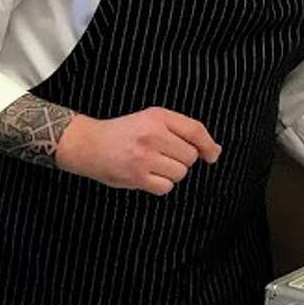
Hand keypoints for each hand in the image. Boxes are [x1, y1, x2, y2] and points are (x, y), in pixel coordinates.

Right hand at [54, 107, 221, 195]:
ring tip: (153, 166)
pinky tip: (147, 177)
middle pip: (190, 156)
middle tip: (163, 157)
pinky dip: (160, 185)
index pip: (195, 131)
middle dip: (181, 160)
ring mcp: (144, 157)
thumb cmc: (123, 133)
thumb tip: (215, 152)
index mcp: (157, 117)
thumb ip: (181, 131)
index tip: (212, 155)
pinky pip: (165, 187)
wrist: (88, 144)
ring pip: (179, 173)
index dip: (208, 145)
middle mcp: (152, 135)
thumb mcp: (149, 119)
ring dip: (171, 174)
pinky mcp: (136, 176)